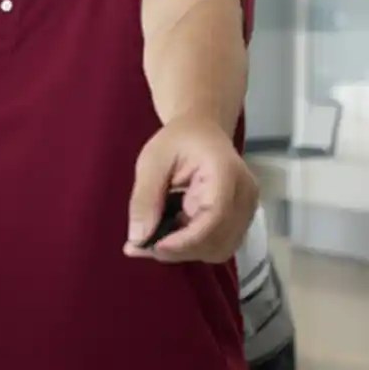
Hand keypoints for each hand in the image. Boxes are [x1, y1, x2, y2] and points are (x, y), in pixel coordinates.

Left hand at [124, 116, 258, 262]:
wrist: (202, 132)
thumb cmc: (177, 141)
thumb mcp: (152, 161)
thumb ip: (145, 198)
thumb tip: (138, 238)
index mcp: (226, 173)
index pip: (214, 217)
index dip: (185, 241)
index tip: (153, 247)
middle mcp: (245, 195)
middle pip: (218, 240)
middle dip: (179, 250)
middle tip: (139, 247)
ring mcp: (247, 210)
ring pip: (219, 249)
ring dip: (184, 252)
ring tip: (151, 240)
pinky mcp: (239, 220)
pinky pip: (218, 244)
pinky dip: (192, 247)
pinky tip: (169, 236)